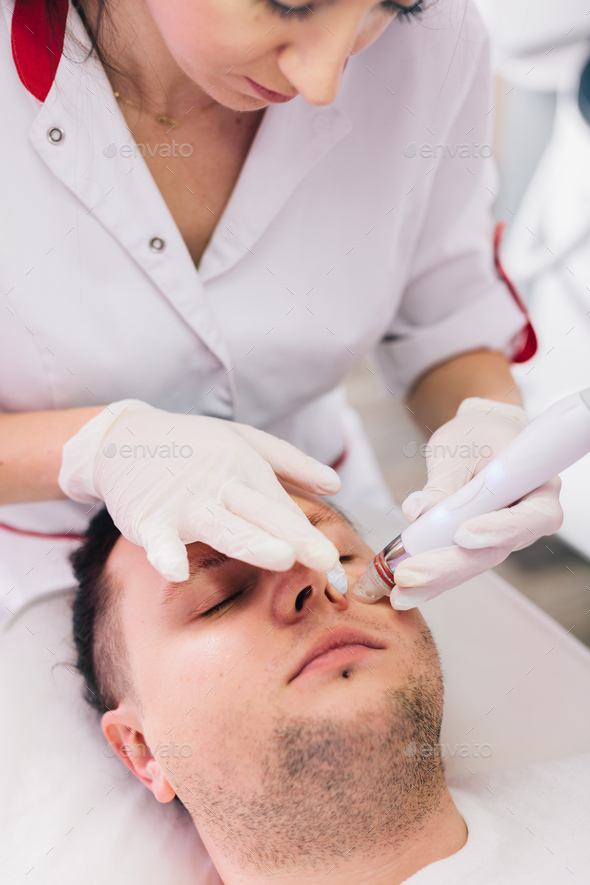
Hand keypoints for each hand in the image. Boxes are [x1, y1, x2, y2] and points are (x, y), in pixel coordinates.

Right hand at [59, 400, 343, 581]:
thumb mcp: (245, 441)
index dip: (313, 540)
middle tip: (326, 560)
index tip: (342, 569)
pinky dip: (166, 554)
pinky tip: (176, 571)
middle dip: (296, 538)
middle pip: (263, 515)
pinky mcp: (150, 518)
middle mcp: (221, 486)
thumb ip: (292, 463)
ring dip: (252, 541)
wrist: (126, 438)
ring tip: (281, 556)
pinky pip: (159, 540)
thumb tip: (337, 484)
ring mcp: (185, 504)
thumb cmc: (193, 445)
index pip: (286, 511)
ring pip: (223, 526)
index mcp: (248, 470)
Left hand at [390, 397, 562, 607]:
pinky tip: (402, 591)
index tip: (463, 535)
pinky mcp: (477, 546)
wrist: (482, 435)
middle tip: (409, 575)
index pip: (528, 518)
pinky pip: (455, 564)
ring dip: (433, 580)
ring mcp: (501, 538)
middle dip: (447, 566)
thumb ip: (443, 482)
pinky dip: (429, 577)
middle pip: (492, 552)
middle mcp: (524, 521)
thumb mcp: (460, 448)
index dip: (498, 530)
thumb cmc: (479, 435)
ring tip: (398, 593)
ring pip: (471, 564)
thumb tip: (418, 512)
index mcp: (538, 490)